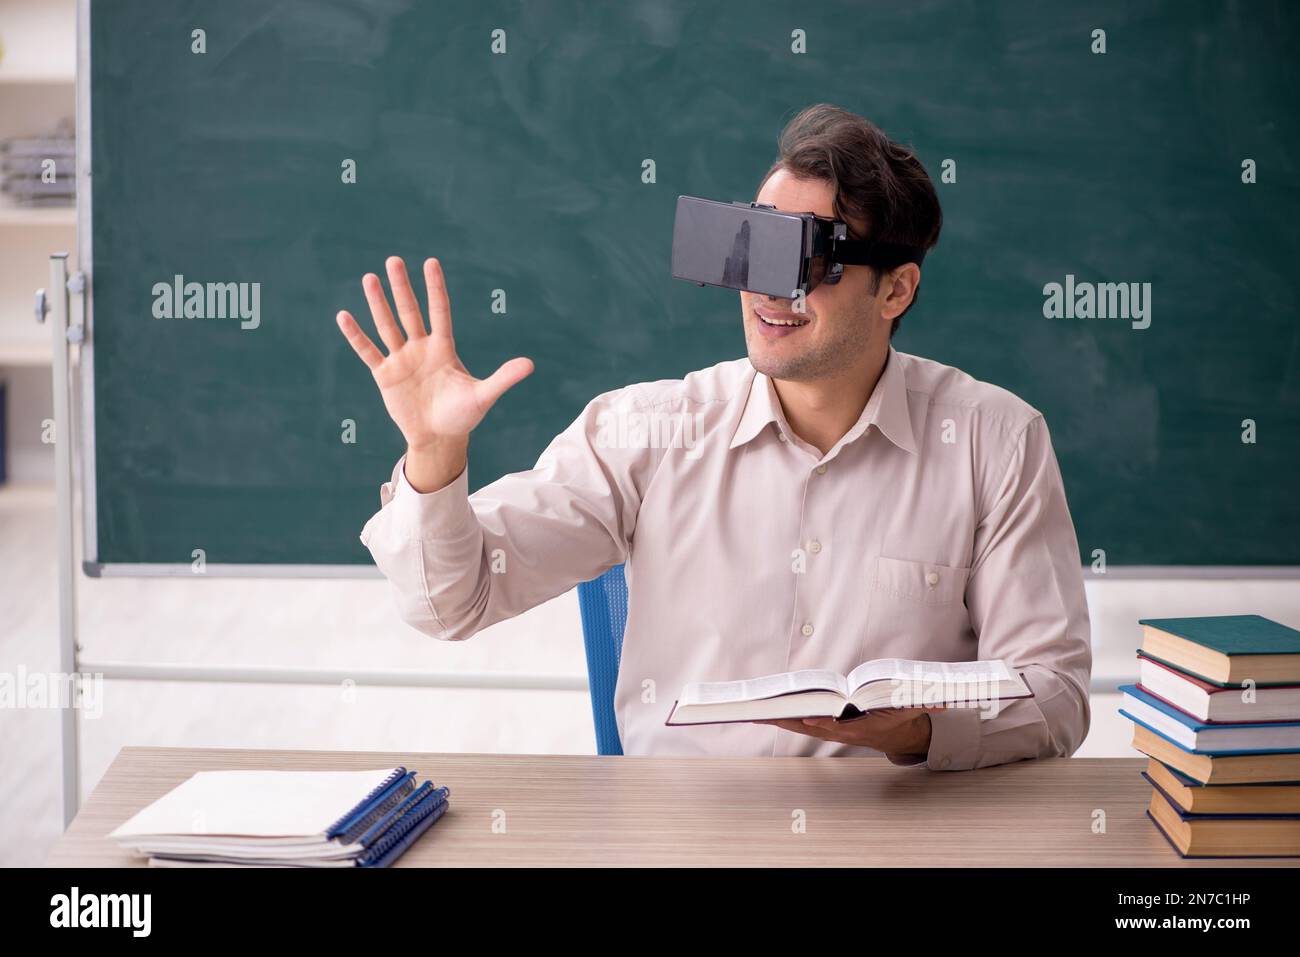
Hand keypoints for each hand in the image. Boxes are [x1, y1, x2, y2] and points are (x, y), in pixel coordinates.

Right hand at [336, 256, 533, 490]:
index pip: (439, 311)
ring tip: (370, 278)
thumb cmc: (463, 415)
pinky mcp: (384, 376)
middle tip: (394, 260)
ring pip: (387, 326)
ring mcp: (401, 360)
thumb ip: (503, 378)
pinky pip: (368, 351)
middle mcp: (421, 348)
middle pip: (410, 312)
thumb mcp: (484, 395)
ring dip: (378, 303)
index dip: (435, 288)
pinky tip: (344, 316)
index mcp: (444, 348)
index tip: (431, 262)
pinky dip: (356, 336)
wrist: (439, 438)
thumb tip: (530, 365)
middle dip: (402, 287)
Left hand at [758, 707, 940, 758]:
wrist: (896, 734)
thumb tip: (940, 701)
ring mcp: (829, 730)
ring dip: (776, 717)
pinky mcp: (821, 726)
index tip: (811, 720)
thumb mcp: (914, 708)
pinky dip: (779, 716)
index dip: (825, 724)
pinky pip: (797, 721)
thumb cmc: (900, 715)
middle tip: (765, 713)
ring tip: (753, 710)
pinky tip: (761, 711)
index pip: (841, 727)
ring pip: (798, 724)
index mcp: (861, 727)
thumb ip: (923, 703)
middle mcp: (841, 730)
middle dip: (787, 719)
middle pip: (810, 725)